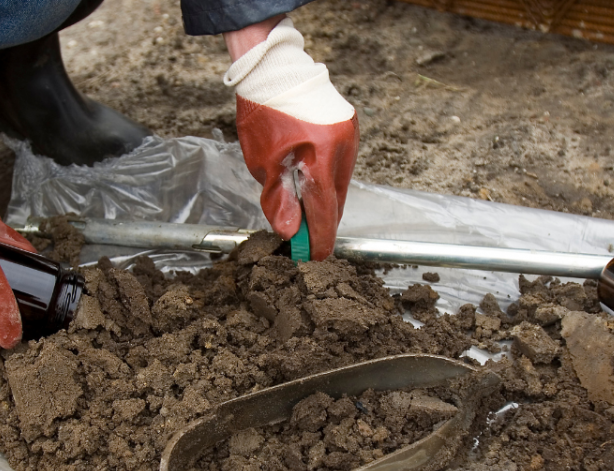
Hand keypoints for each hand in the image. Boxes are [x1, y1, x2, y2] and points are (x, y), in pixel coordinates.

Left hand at [224, 17, 358, 259]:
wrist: (273, 69)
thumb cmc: (263, 113)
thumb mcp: (263, 164)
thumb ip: (279, 201)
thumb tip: (292, 232)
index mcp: (321, 160)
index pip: (325, 213)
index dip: (320, 240)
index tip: (315, 257)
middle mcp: (343, 149)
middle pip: (337, 201)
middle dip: (322, 222)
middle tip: (306, 240)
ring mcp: (350, 137)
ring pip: (340, 184)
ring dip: (325, 200)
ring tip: (305, 211)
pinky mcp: (350, 128)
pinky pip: (341, 165)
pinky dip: (328, 179)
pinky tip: (312, 182)